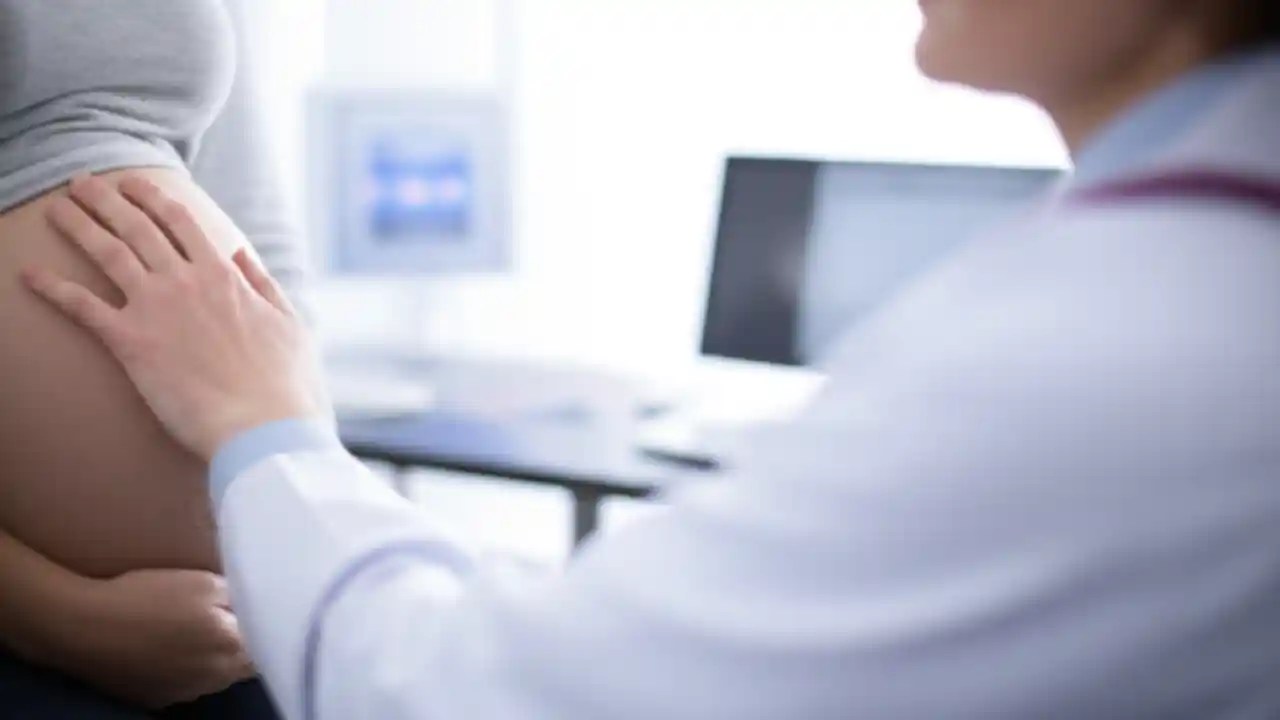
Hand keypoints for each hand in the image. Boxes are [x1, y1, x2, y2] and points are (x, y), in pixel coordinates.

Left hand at [23, 174, 327, 459]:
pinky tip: (28, 275)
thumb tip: (241, 252)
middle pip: (137, 226)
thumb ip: (262, 283)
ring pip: (107, 252)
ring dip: (78, 225)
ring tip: (56, 209)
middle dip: (106, 200)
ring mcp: (155, 307)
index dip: (153, 196)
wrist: (262, 425)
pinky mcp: (131, 342)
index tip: (134, 184)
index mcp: (223, 274)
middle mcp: (185, 280)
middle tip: (83, 184)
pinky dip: (52, 287)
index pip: (181, 220)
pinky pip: (82, 306)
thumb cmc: (283, 382)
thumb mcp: (288, 322)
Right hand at [59, 569, 253, 708]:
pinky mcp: (160, 700)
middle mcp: (216, 679)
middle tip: (233, 618)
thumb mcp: (204, 582)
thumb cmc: (146, 597)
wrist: (82, 626)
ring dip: (218, 658)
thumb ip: (242, 595)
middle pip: (248, 664)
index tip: (264, 610)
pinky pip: (189, 685)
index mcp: (233, 647)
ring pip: (219, 677)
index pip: (272, 643)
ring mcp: (187, 693)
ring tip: (200, 632)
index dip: (270, 626)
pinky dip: (189, 669)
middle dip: (247, 643)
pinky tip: (173, 648)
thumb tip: (261, 603)